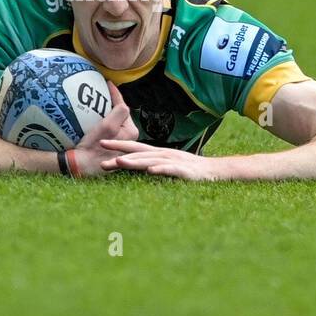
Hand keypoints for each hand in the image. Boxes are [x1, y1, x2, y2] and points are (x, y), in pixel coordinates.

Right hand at [72, 82, 137, 176]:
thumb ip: (119, 112)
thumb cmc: (93, 148)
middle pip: (119, 113)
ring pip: (113, 120)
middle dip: (111, 102)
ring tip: (96, 101)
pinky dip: (101, 120)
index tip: (108, 82)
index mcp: (131, 132)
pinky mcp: (109, 147)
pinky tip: (93, 117)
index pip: (123, 107)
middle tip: (101, 91)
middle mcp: (128, 138)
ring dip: (105, 111)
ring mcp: (119, 143)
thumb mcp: (108, 127)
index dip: (116, 93)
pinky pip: (107, 128)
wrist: (80, 167)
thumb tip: (122, 103)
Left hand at [98, 139, 233, 180]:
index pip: (134, 147)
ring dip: (134, 161)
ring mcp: (173, 162)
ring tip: (119, 162)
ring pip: (150, 160)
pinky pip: (170, 170)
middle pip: (138, 153)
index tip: (101, 143)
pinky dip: (160, 170)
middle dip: (119, 153)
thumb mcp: (167, 165)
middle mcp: (163, 154)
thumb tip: (134, 166)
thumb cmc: (189, 169)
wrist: (214, 171)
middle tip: (101, 156)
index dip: (118, 145)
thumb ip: (152, 164)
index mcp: (158, 153)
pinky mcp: (183, 171)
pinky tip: (150, 171)